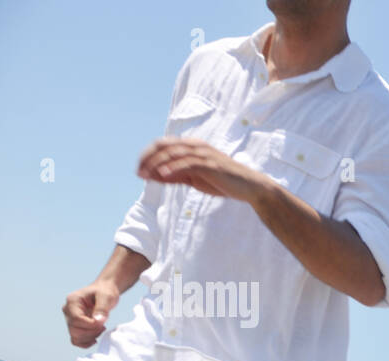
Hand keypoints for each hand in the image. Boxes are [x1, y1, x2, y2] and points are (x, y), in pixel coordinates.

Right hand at [62, 278, 119, 347]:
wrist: (104, 291)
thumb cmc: (105, 292)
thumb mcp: (107, 297)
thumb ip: (102, 308)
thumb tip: (98, 321)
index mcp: (72, 301)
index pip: (76, 319)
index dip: (91, 325)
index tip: (102, 322)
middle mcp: (67, 310)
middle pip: (74, 330)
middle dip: (91, 332)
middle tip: (103, 326)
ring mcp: (69, 319)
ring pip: (75, 336)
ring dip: (90, 337)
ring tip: (101, 328)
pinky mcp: (75, 326)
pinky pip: (76, 340)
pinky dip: (85, 342)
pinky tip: (96, 338)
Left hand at [137, 138, 267, 202]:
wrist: (250, 187)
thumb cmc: (224, 182)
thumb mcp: (196, 179)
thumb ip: (178, 175)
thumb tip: (157, 176)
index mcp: (192, 147)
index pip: (163, 145)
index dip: (148, 156)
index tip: (138, 170)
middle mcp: (196, 146)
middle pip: (164, 146)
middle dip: (148, 158)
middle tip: (138, 172)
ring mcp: (204, 154)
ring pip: (173, 154)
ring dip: (157, 164)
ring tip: (146, 175)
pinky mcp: (211, 164)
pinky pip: (188, 164)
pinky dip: (174, 169)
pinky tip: (163, 176)